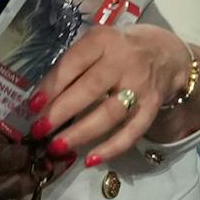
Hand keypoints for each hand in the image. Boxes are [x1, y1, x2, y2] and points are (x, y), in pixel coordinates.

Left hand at [29, 24, 193, 166]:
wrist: (166, 54)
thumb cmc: (120, 49)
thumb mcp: (97, 44)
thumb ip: (74, 65)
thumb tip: (43, 100)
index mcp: (104, 40)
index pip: (73, 63)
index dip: (51, 85)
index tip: (33, 107)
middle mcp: (124, 61)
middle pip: (90, 89)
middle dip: (61, 113)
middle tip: (39, 131)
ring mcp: (140, 85)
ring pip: (109, 114)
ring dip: (81, 133)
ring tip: (57, 147)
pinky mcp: (151, 107)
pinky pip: (132, 131)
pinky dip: (112, 148)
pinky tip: (91, 159)